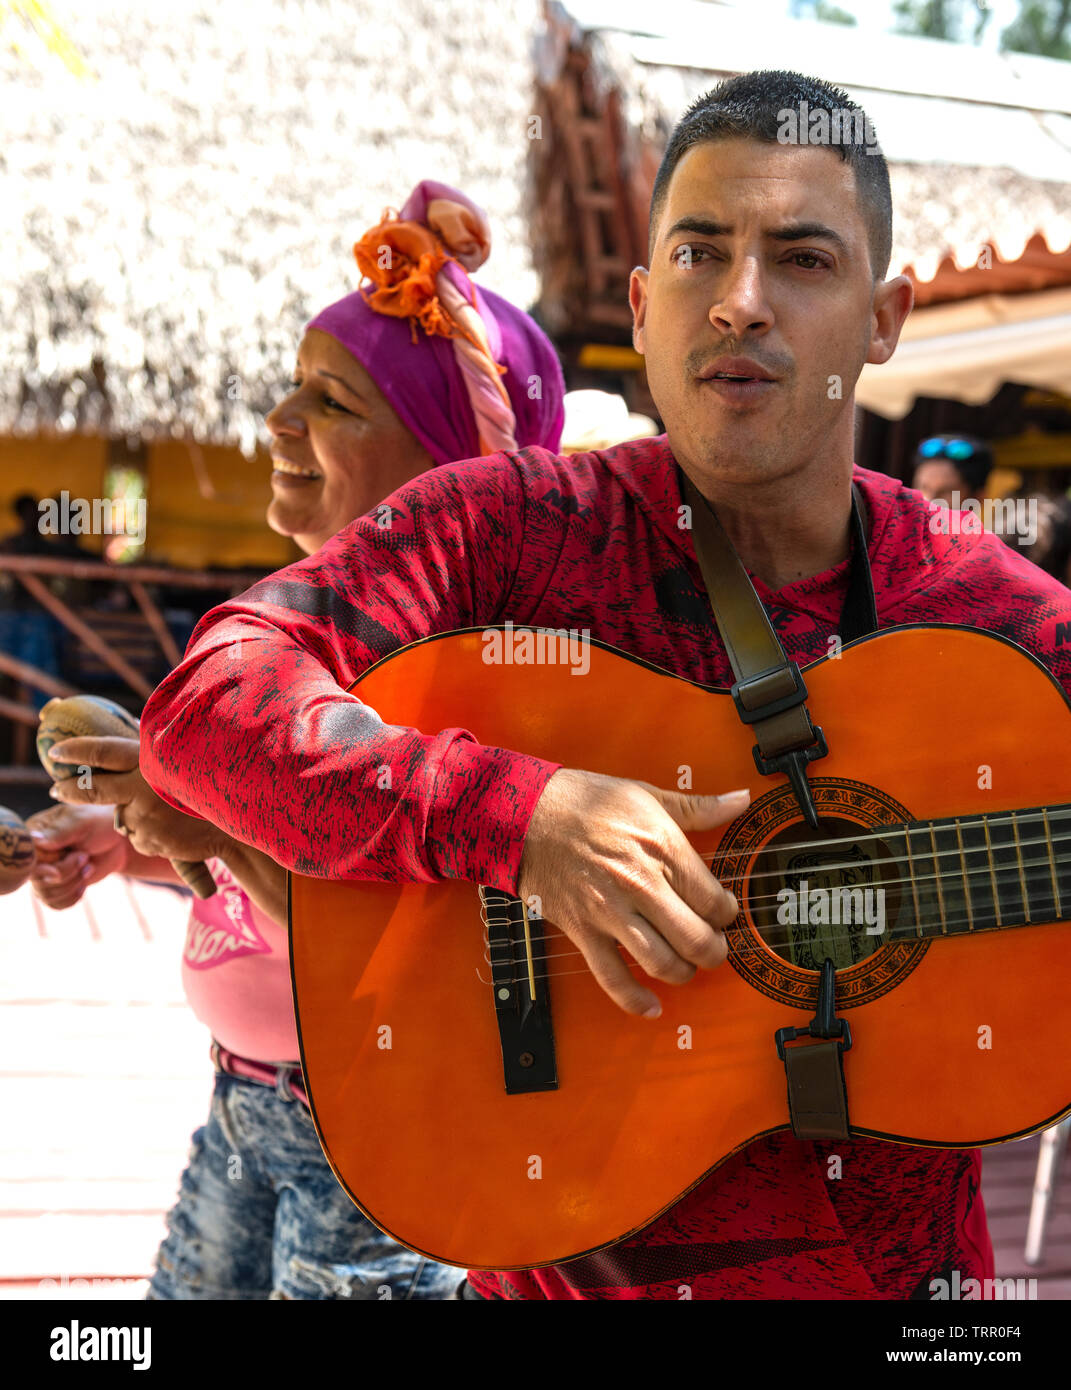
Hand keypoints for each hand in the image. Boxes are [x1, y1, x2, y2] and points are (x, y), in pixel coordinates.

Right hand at [27, 803, 127, 908]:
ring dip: (74, 882)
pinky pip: (54, 904)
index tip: (67, 855)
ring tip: (88, 865)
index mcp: (34, 834)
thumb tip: (33, 838)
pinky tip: (84, 884)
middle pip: (37, 879)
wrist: (117, 841)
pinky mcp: (55, 887)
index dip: (47, 863)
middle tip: (85, 856)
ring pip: (47, 894)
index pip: (27, 859)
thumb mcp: (82, 822)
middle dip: (67, 871)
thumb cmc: (99, 824)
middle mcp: (34, 856)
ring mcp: (44, 873)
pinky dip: (73, 897)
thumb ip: (58, 831)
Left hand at [45, 735, 227, 864]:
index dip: (75, 752)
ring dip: (136, 816)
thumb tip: (129, 745)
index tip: (54, 751)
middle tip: (56, 789)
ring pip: (122, 818)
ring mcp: (144, 817)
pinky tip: (176, 828)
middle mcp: (142, 787)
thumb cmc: (215, 780)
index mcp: (149, 760)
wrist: (241, 820)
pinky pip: (140, 837)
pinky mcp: (150, 840)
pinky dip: (152, 834)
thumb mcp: (182, 758)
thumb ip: (153, 757)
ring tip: (169, 813)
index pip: (101, 752)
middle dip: (70, 789)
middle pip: (93, 789)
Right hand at [517, 769, 749, 1017]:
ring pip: (662, 963)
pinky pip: (613, 978)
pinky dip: (635, 1000)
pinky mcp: (583, 930)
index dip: (726, 914)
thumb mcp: (645, 794)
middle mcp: (640, 883)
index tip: (722, 914)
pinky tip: (652, 1005)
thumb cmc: (583, 800)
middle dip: (714, 951)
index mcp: (662, 847)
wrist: (525, 813)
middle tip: (713, 947)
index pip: (713, 900)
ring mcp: (610, 911)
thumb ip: (698, 806)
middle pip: (696, 939)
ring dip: (684, 973)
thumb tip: (740, 800)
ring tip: (686, 966)